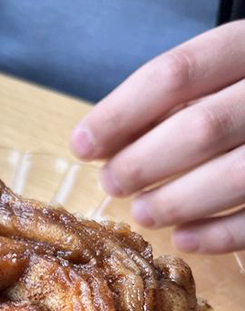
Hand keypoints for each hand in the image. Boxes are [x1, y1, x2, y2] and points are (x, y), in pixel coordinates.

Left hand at [69, 22, 244, 253]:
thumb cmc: (244, 94)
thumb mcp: (217, 75)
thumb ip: (170, 99)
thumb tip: (101, 140)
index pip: (175, 73)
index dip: (119, 112)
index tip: (81, 144)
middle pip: (202, 127)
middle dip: (144, 162)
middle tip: (111, 183)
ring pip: (235, 175)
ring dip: (177, 201)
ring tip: (143, 212)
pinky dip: (219, 233)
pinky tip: (185, 237)